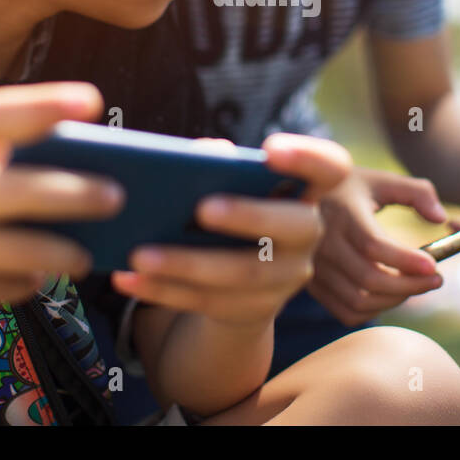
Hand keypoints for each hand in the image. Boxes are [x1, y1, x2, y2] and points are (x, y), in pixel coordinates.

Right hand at [0, 82, 123, 334]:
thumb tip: (55, 162)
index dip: (43, 103)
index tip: (91, 100)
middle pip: (20, 191)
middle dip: (75, 194)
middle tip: (118, 194)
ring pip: (20, 251)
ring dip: (61, 254)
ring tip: (86, 255)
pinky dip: (24, 285)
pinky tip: (36, 280)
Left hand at [110, 133, 350, 328]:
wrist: (235, 280)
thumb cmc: (229, 209)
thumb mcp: (228, 185)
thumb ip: (219, 164)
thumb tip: (206, 153)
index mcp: (305, 192)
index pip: (331, 169)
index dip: (309, 157)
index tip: (269, 148)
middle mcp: (307, 236)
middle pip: (293, 227)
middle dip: (248, 216)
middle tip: (201, 207)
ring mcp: (286, 279)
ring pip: (242, 273)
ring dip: (188, 263)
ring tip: (140, 253)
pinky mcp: (253, 311)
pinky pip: (207, 302)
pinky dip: (163, 290)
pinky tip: (128, 278)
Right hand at [308, 168, 448, 325]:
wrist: (300, 200)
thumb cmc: (350, 188)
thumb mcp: (382, 180)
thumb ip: (417, 192)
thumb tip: (441, 218)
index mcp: (342, 213)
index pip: (374, 245)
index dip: (406, 259)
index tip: (434, 265)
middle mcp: (323, 243)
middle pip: (370, 279)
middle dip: (410, 285)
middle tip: (436, 279)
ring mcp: (315, 268)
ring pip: (359, 301)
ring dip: (395, 300)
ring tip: (415, 285)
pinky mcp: (313, 285)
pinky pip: (347, 311)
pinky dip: (374, 310)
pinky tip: (390, 294)